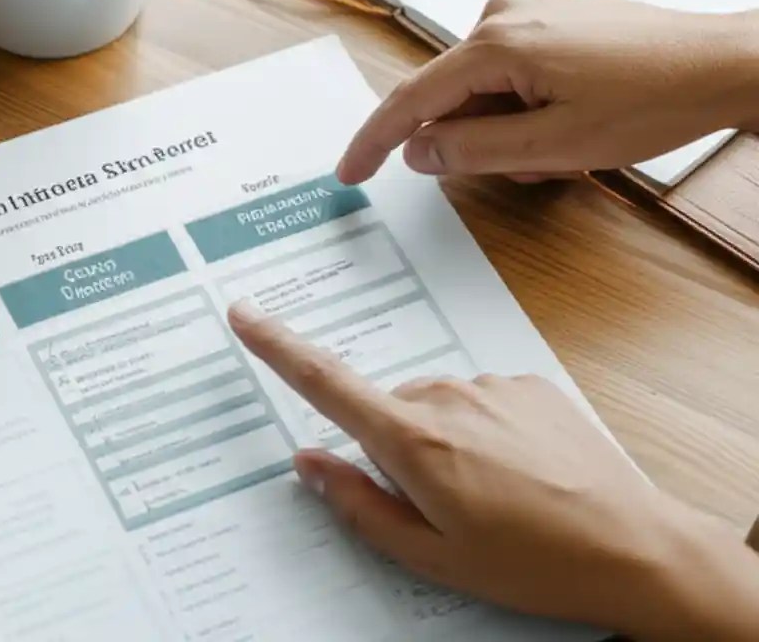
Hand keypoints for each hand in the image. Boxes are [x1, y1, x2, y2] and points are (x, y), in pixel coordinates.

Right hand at [227, 301, 758, 640]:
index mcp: (413, 442)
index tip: (244, 314)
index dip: (276, 346)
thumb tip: (309, 461)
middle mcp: (447, 398)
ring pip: (434, 408)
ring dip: (443, 443)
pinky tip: (520, 475)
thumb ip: (357, 504)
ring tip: (493, 497)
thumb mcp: (429, 556)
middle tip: (442, 506)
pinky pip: (479, 401)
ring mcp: (492, 386)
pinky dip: (484, 433)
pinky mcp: (528, 385)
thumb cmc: (529, 564)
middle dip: (395, 451)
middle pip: (386, 412)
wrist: (634, 549)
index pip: (325, 383)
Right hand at [337, 0, 758, 183]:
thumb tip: (416, 150)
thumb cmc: (650, 102)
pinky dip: (523, 106)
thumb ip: (472, 151)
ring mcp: (525, 9)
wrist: (717, 64)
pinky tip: (565, 117)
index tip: (350, 173)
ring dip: (508, 128)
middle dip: (480, 141)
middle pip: (452, 98)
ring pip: (480, 92)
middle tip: (537, 164)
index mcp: (498, 43)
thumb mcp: (552, 147)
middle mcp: (503, 13)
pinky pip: (505, 73)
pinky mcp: (544, 16)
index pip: (413, 100)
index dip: (376, 142)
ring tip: (565, 143)